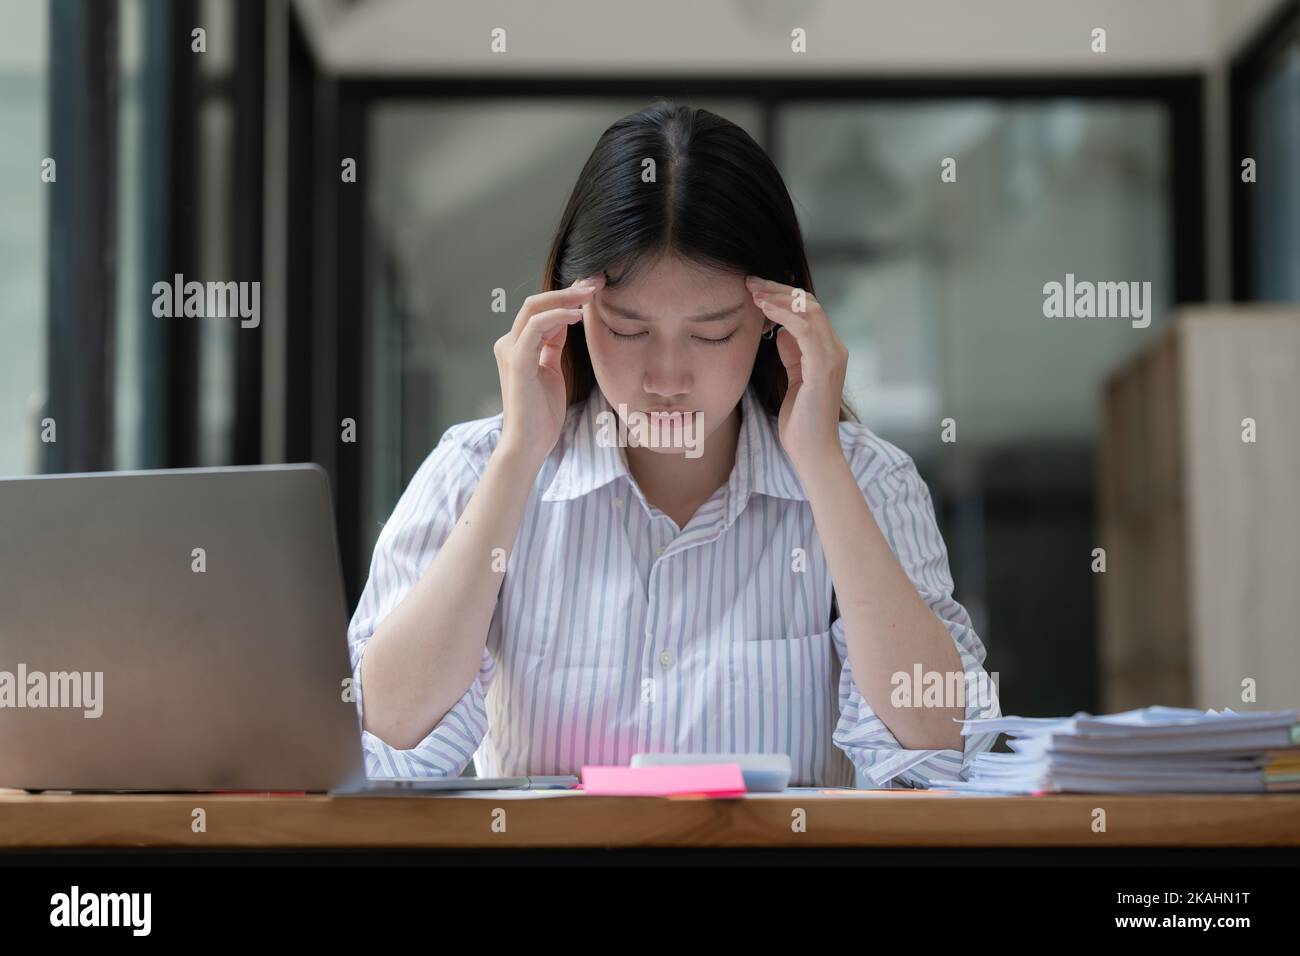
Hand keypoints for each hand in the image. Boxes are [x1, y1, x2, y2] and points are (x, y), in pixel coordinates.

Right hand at [494, 274, 604, 462]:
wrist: (529, 443)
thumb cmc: (541, 413)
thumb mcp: (551, 370)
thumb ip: (552, 344)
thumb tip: (567, 318)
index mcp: (517, 345)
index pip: (540, 309)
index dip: (566, 295)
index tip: (593, 289)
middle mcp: (509, 343)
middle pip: (536, 302)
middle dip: (568, 290)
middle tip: (596, 283)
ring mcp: (510, 350)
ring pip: (534, 308)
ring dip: (565, 297)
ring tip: (591, 294)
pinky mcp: (517, 362)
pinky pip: (535, 328)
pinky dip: (557, 317)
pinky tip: (578, 316)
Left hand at [745, 275, 848, 469]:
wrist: (813, 453)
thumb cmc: (800, 422)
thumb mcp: (794, 380)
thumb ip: (792, 355)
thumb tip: (782, 332)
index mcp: (828, 351)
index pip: (808, 310)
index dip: (782, 295)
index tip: (754, 289)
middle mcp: (835, 350)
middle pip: (809, 304)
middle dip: (777, 289)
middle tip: (749, 281)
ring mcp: (832, 358)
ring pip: (809, 310)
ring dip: (778, 297)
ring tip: (752, 291)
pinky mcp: (823, 368)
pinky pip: (804, 330)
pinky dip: (784, 315)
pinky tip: (763, 309)